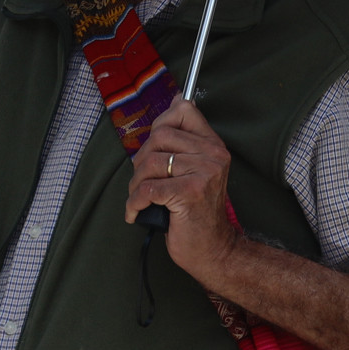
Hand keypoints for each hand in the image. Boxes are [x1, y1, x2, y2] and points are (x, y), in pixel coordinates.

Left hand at [124, 98, 240, 286]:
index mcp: (214, 146)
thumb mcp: (197, 169)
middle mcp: (213, 156)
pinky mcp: (189, 193)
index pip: (183, 111)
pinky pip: (146, 188)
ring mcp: (203, 173)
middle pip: (158, 137)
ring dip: (135, 185)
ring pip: (148, 163)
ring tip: (141, 199)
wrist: (213, 250)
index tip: (156, 148)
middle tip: (143, 182)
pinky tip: (136, 213)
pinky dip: (134, 203)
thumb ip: (186, 138)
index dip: (160, 125)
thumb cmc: (198, 213)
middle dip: (141, 161)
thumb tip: (178, 99)